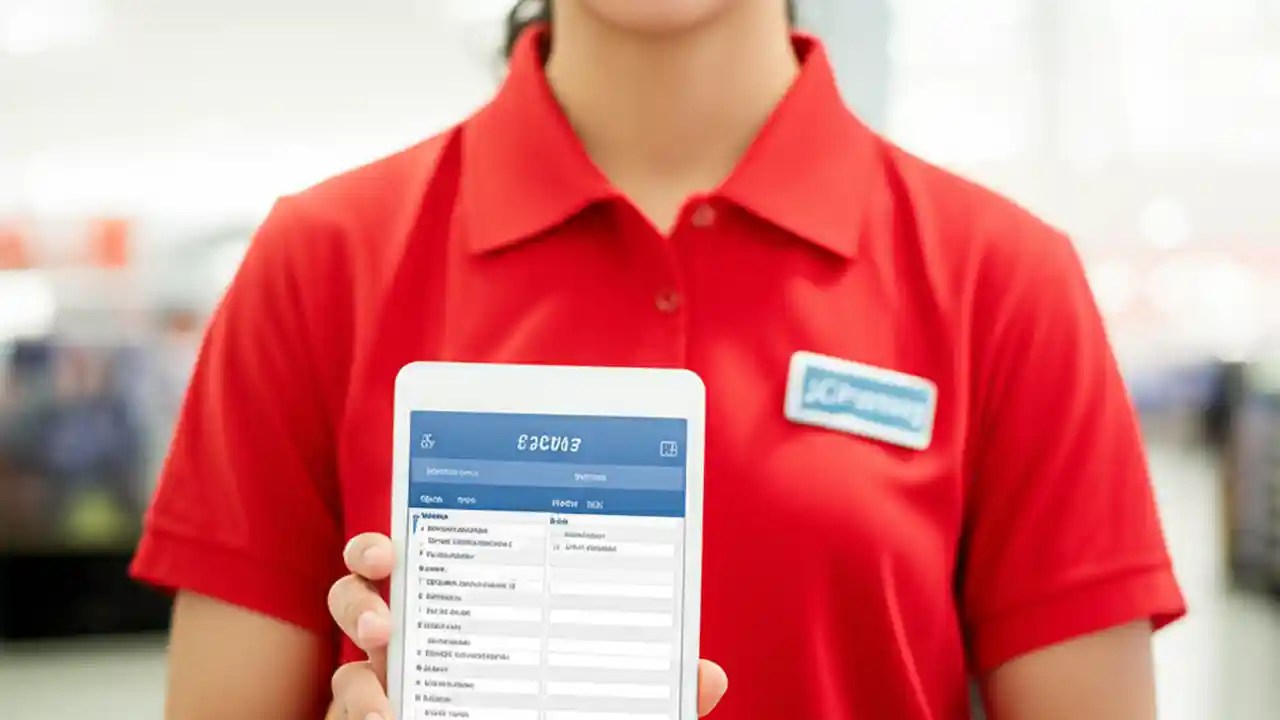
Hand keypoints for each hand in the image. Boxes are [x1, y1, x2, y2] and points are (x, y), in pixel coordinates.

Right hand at [327, 533, 727, 718]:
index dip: (407, 536)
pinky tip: (383, 718)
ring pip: (348, 645)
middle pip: (371, 583)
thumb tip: (711, 676)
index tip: (398, 541)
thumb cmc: (562, 707)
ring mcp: (395, 677)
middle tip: (386, 605)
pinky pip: (343, 702)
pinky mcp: (372, 713)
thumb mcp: (609, 695)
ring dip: (354, 650)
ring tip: (383, 677)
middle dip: (362, 578)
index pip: (440, 550)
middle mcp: (431, 631)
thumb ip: (655, 687)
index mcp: (484, 602)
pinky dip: (353, 708)